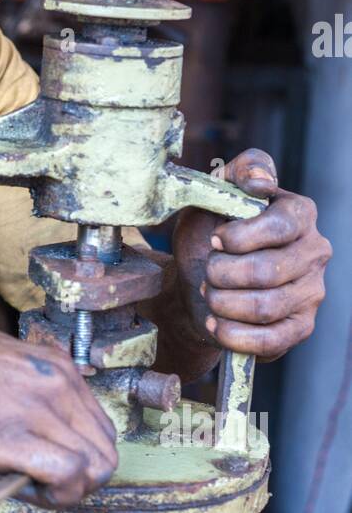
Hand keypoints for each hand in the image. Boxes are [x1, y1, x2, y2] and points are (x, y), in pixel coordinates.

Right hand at [0, 303, 117, 504]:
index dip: (78, 456)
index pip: (98, 427)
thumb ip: (23, 390)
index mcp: (54, 366)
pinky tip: (22, 490)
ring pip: (96, 468)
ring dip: (67, 491)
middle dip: (79, 479)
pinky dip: (56, 495)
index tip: (45, 466)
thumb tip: (28, 426)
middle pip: (105, 451)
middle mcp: (56, 384)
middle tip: (39, 485)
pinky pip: (69, 475)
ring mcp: (38, 409)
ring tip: (26, 487)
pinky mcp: (14, 437)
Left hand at [174, 149, 330, 360]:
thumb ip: (239, 171)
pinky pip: (271, 340)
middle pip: (267, 271)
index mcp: (300, 213)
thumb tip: (260, 180)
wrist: (197, 281)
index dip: (238, 238)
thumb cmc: (209, 234)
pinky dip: (234, 335)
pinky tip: (216, 323)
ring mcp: (313, 292)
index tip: (214, 241)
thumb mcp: (214, 194)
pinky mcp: (301, 328)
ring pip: (264, 307)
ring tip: (209, 295)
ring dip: (222, 303)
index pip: (279, 226)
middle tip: (207, 273)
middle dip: (222, 275)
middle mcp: (315, 251)